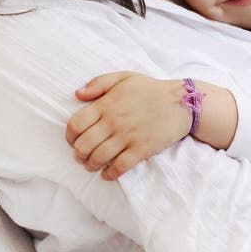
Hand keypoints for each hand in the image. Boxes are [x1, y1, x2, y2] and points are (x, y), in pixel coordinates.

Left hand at [66, 72, 190, 179]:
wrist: (181, 102)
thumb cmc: (150, 89)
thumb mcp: (123, 77)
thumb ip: (98, 83)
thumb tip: (77, 95)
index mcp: (106, 104)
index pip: (75, 124)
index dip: (69, 136)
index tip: (72, 140)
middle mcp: (113, 121)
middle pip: (83, 145)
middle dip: (78, 154)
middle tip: (81, 156)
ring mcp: (127, 136)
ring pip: (98, 158)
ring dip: (91, 165)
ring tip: (92, 165)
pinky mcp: (141, 149)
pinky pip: (119, 167)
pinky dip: (109, 174)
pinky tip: (108, 174)